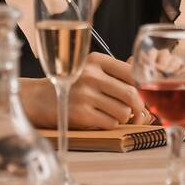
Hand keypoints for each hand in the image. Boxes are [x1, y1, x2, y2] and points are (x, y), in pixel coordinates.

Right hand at [22, 52, 152, 129]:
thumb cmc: (70, 85)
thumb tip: (145, 75)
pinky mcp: (81, 114)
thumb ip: (115, 71)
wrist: (40, 99)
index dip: (142, 87)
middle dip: (140, 108)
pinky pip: (111, 123)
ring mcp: (85, 94)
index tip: (142, 96)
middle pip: (132, 94)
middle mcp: (90, 74)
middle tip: (138, 114)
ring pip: (124, 111)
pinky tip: (100, 120)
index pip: (132, 72)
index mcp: (96, 60)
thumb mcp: (89, 69)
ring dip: (123, 118)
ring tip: (113, 115)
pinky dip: (111, 125)